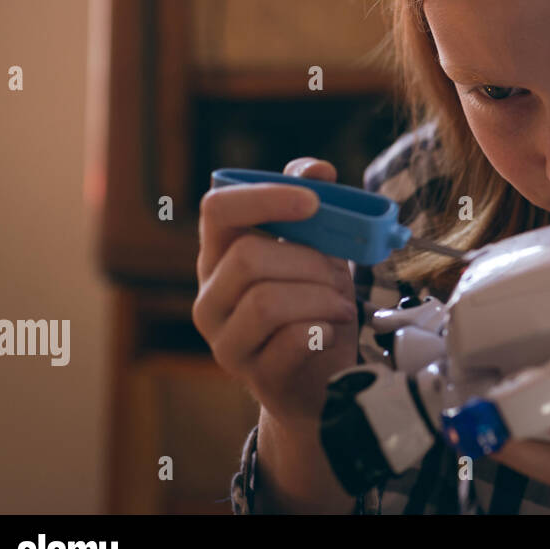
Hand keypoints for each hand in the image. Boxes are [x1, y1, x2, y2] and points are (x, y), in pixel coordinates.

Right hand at [193, 157, 359, 430]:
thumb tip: (318, 169)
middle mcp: (209, 297)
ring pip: (267, 300)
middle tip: (339, 277)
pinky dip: (323, 329)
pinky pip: (290, 339)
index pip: (216, 209)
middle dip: (309, 261)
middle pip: (248, 256)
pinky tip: (330, 331)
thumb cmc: (314, 304)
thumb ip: (313, 207)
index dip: (264, 198)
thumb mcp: (317, 250)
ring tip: (340, 305)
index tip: (311, 202)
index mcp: (220, 255)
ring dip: (321, 296)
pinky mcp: (252, 375)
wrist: (320, 379)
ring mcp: (225, 340)